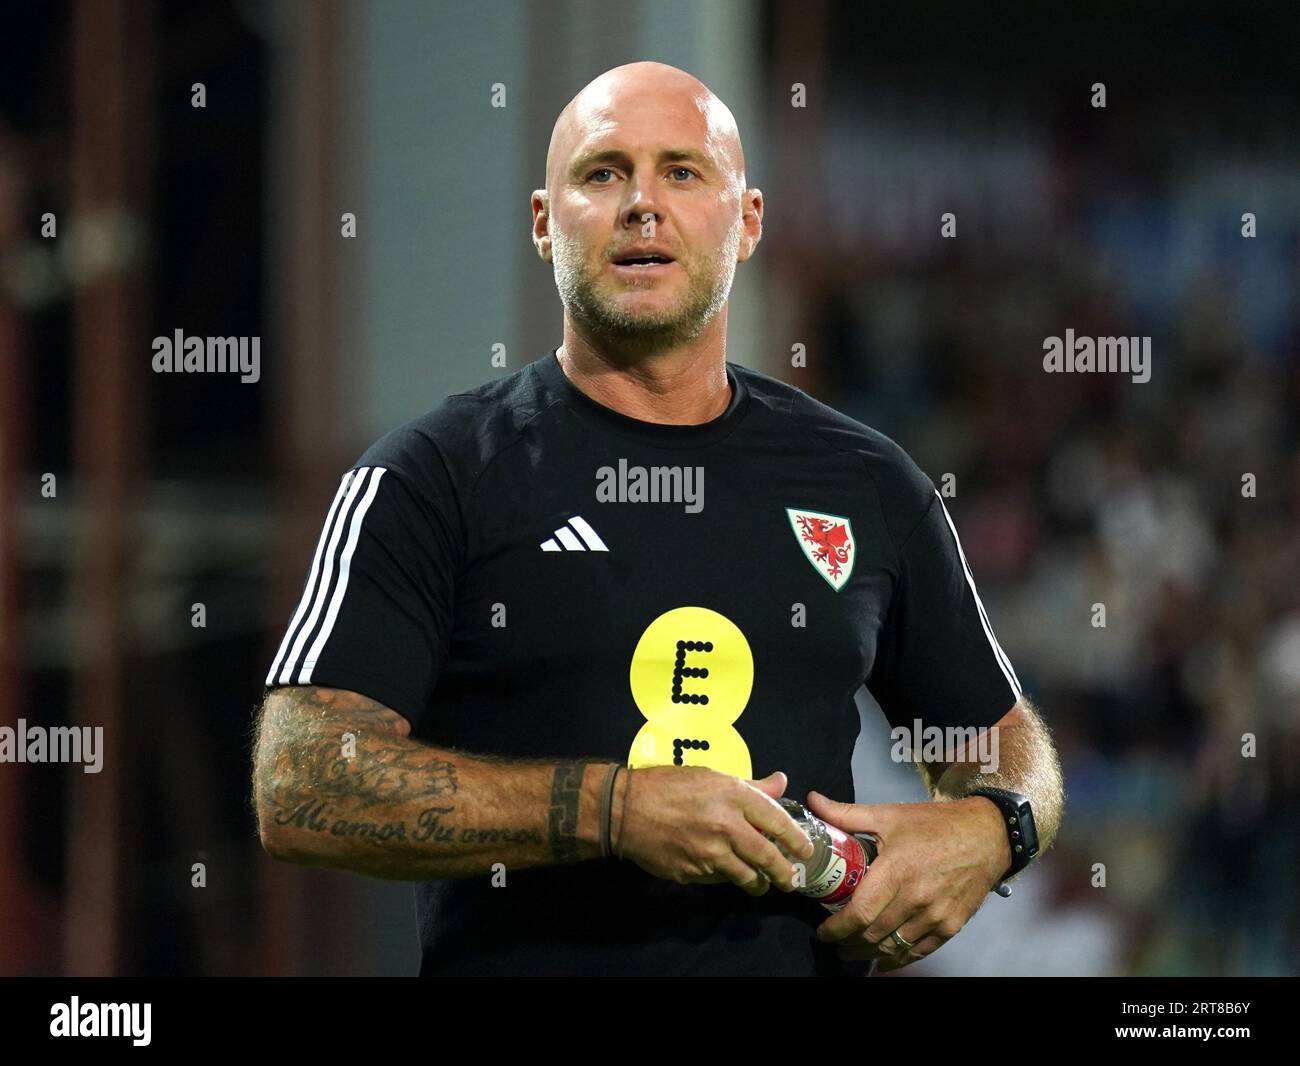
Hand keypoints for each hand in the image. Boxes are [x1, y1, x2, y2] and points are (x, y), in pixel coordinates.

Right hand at [618, 766, 814, 895]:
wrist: (625, 809)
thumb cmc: (669, 786)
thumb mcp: (712, 776)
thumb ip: (751, 786)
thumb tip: (781, 782)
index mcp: (733, 796)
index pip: (777, 820)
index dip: (796, 839)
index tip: (806, 850)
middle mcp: (726, 825)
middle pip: (767, 857)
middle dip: (784, 873)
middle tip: (791, 880)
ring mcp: (709, 853)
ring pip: (746, 877)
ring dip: (758, 884)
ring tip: (762, 885)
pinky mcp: (693, 873)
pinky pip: (718, 880)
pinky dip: (725, 878)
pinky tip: (723, 872)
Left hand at [807, 792, 1007, 970]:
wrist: (988, 835)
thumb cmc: (936, 824)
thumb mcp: (889, 815)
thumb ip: (847, 814)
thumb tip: (813, 801)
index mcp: (897, 870)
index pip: (859, 913)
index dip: (837, 929)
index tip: (823, 931)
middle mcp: (916, 898)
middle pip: (873, 935)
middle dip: (848, 943)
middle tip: (834, 942)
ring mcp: (936, 915)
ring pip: (894, 947)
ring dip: (869, 953)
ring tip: (852, 950)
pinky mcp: (951, 925)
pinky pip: (919, 951)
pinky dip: (898, 959)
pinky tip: (884, 960)